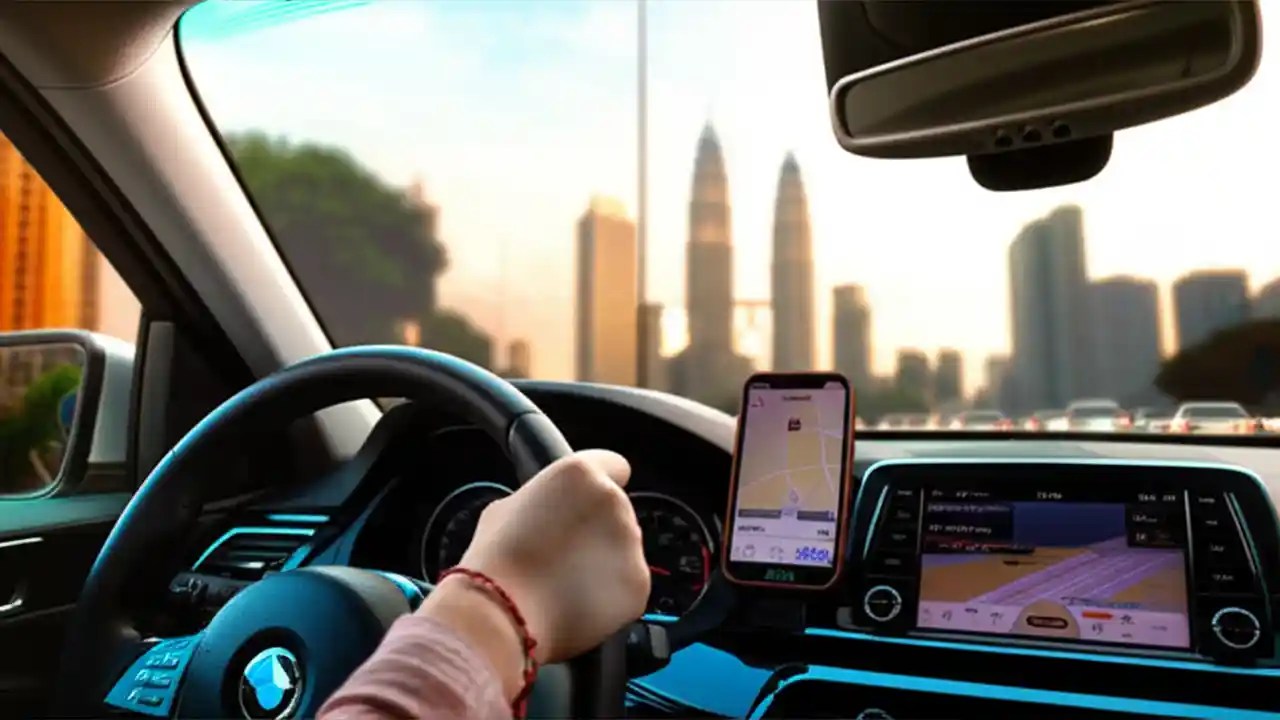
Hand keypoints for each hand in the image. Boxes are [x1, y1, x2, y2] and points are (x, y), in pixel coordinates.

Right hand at [423, 449, 648, 673]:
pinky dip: (609, 596)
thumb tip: (547, 507)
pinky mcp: (638, 583)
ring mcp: (630, 543)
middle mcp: (613, 502)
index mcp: (580, 474)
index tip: (588, 503)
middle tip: (562, 553)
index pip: (613, 466)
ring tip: (563, 582)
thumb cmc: (497, 562)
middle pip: (616, 513)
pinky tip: (576, 601)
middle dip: (596, 531)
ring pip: (623, 551)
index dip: (597, 487)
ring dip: (603, 563)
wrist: (503, 613)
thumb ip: (543, 499)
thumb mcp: (507, 508)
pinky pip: (627, 586)